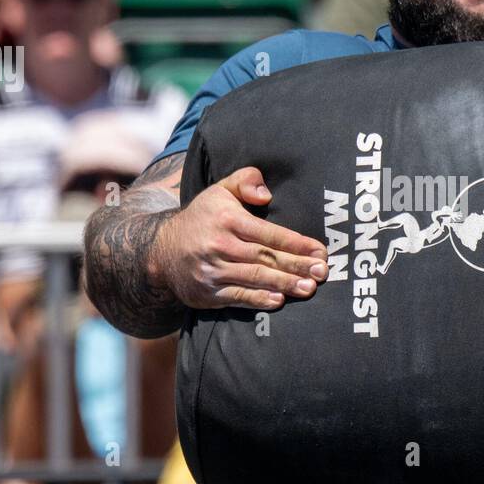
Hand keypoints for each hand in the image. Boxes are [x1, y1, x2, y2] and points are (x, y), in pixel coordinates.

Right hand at [153, 166, 329, 310]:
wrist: (161, 250)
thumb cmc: (202, 218)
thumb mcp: (220, 190)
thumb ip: (246, 181)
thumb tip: (266, 194)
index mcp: (227, 219)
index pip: (268, 233)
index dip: (296, 244)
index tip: (320, 251)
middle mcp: (219, 245)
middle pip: (265, 257)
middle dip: (297, 265)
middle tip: (322, 272)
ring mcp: (212, 271)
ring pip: (254, 278)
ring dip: (284, 284)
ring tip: (309, 288)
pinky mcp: (207, 292)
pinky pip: (237, 297)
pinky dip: (259, 300)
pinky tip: (279, 301)